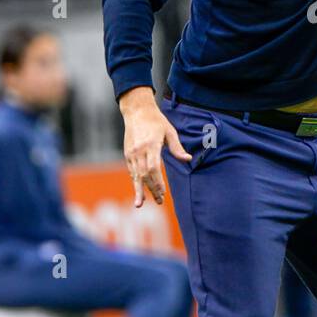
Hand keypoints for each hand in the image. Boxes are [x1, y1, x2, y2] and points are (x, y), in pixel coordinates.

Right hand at [118, 86, 191, 206]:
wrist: (137, 111)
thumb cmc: (157, 121)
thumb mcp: (170, 131)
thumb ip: (177, 148)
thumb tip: (188, 159)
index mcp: (151, 144)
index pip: (153, 168)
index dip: (158, 182)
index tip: (163, 193)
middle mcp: (139, 150)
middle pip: (144, 174)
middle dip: (151, 189)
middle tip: (159, 201)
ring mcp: (131, 153)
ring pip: (135, 175)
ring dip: (139, 190)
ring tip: (141, 204)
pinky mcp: (127, 154)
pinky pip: (132, 171)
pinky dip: (136, 181)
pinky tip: (139, 191)